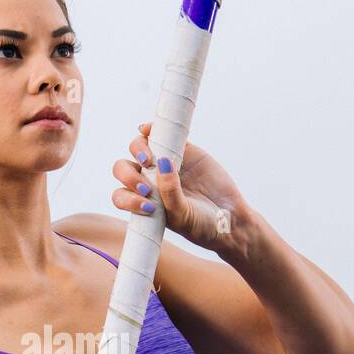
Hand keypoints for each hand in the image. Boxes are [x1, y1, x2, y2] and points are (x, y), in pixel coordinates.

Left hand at [111, 121, 253, 255]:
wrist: (231, 217)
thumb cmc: (202, 225)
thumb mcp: (183, 216)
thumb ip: (170, 193)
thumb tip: (161, 162)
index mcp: (143, 202)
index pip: (121, 196)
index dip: (127, 199)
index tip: (148, 207)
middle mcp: (149, 181)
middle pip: (124, 169)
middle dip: (127, 175)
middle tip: (145, 187)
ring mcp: (165, 163)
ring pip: (139, 148)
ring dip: (138, 149)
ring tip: (150, 160)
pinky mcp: (183, 149)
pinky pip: (163, 133)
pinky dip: (152, 128)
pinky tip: (150, 129)